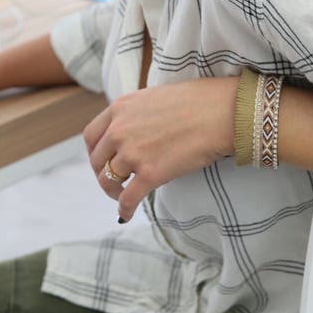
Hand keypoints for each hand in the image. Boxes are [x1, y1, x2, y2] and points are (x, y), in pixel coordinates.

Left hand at [84, 77, 236, 221]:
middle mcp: (119, 129)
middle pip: (97, 160)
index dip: (95, 152)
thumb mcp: (154, 97)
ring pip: (108, 180)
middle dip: (102, 173)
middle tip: (114, 180)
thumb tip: (136, 129)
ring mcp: (133, 152)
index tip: (102, 160)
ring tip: (121, 197)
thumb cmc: (197, 101)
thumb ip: (137, 113)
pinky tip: (125, 215)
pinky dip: (123, 210)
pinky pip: (127, 199)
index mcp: (120, 108)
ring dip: (113, 192)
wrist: (220, 112)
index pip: (92, 135)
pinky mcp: (150, 174)